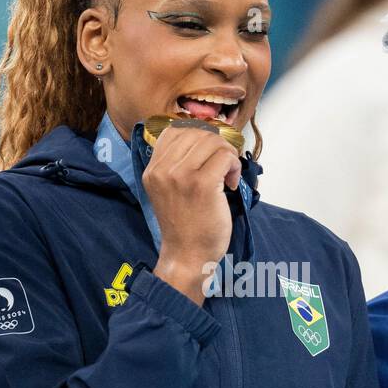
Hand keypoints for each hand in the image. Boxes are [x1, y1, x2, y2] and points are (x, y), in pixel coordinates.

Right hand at [142, 123, 241, 304]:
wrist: (187, 256)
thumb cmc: (184, 226)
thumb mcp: (167, 190)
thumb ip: (176, 165)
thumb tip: (202, 138)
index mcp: (152, 169)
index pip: (175, 131)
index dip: (199, 138)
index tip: (208, 158)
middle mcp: (163, 170)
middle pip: (197, 133)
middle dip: (216, 147)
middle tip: (221, 169)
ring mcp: (181, 176)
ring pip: (213, 141)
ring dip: (227, 155)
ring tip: (226, 176)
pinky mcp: (202, 184)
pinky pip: (225, 156)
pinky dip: (234, 166)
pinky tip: (230, 183)